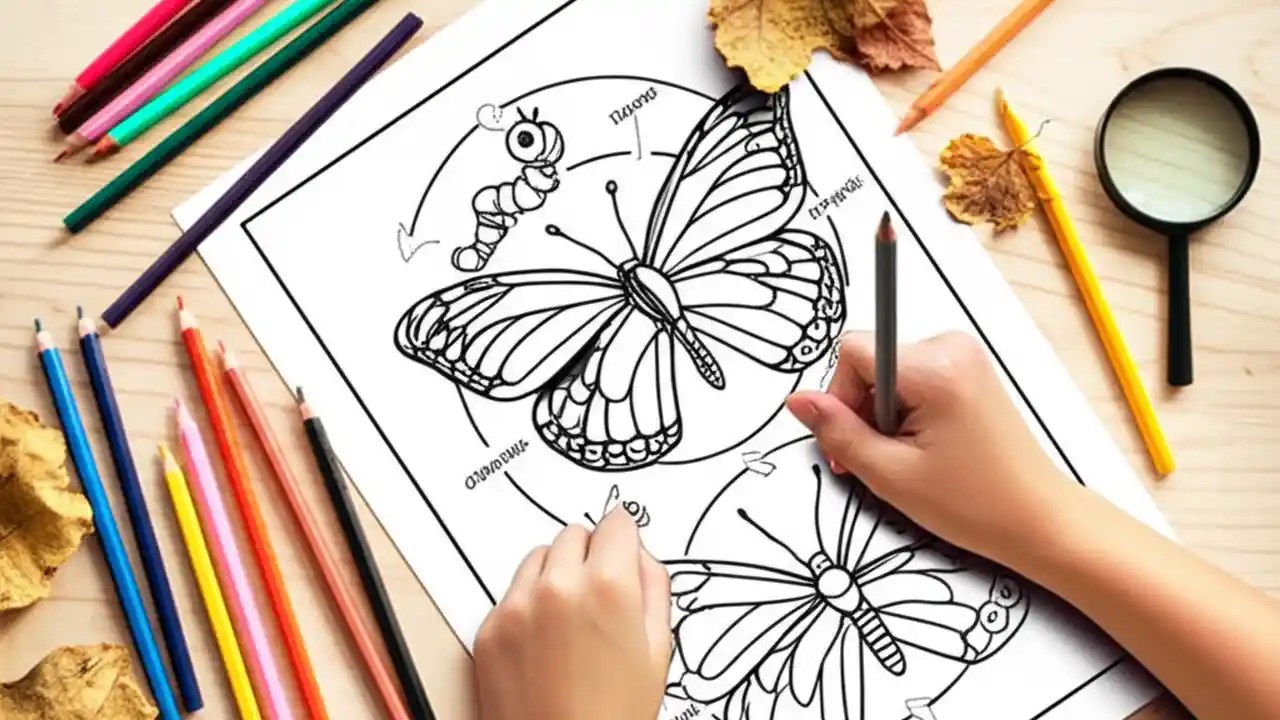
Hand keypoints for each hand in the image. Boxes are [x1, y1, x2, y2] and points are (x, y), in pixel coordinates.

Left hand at [473, 510, 671, 719]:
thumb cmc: (612, 716)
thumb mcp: (658, 651)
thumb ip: (654, 588)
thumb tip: (641, 556)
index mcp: (609, 587)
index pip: (617, 523)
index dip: (624, 540)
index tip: (623, 551)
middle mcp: (559, 587)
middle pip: (575, 534)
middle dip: (591, 556)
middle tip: (600, 597)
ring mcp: (518, 606)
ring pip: (539, 557)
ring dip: (556, 575)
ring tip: (571, 621)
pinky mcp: (490, 627)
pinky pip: (512, 592)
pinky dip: (528, 604)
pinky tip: (545, 642)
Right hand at [785, 331, 1083, 566]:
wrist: (1038, 519)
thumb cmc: (981, 503)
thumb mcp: (890, 474)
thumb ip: (837, 432)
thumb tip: (799, 402)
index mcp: (936, 368)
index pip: (854, 351)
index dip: (840, 397)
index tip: (853, 436)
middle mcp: (952, 350)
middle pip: (869, 362)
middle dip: (862, 411)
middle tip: (881, 458)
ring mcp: (962, 358)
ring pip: (886, 374)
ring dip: (882, 416)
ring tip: (907, 457)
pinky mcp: (965, 372)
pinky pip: (910, 379)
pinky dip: (903, 412)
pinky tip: (921, 446)